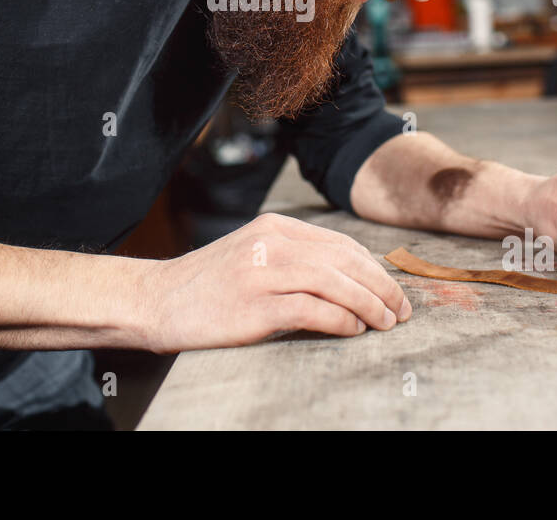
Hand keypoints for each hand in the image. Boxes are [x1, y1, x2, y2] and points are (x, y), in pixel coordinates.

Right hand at [141, 212, 411, 353]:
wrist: (155, 300)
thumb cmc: (207, 285)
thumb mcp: (252, 254)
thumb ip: (293, 258)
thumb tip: (347, 279)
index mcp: (274, 228)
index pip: (340, 244)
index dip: (375, 268)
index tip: (392, 289)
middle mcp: (271, 244)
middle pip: (345, 261)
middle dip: (381, 286)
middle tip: (401, 310)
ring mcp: (262, 273)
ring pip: (335, 283)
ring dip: (369, 304)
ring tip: (385, 323)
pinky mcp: (254, 306)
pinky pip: (312, 310)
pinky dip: (341, 320)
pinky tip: (353, 329)